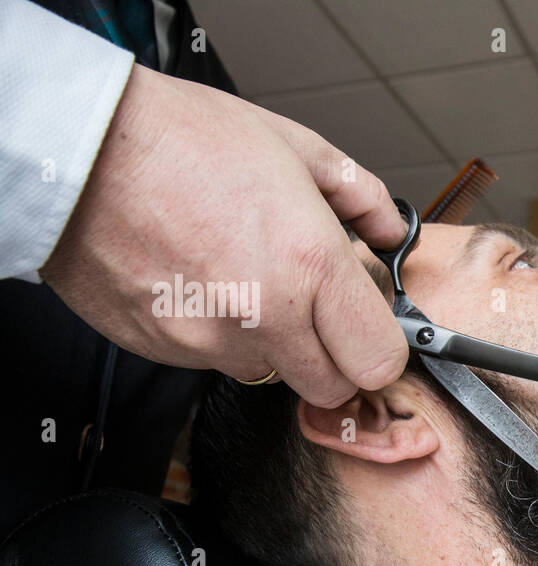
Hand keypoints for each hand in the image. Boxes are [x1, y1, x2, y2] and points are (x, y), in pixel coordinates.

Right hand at [40, 64, 408, 407]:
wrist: (79, 150)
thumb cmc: (182, 140)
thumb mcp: (295, 147)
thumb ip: (361, 197)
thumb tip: (392, 232)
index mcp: (310, 264)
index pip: (379, 361)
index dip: (381, 347)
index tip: (370, 327)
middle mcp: (266, 315)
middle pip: (332, 386)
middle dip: (334, 356)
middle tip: (316, 311)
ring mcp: (212, 340)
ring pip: (272, 375)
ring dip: (275, 344)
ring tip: (248, 281)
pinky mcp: (168, 351)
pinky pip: (216, 362)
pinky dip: (221, 336)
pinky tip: (206, 284)